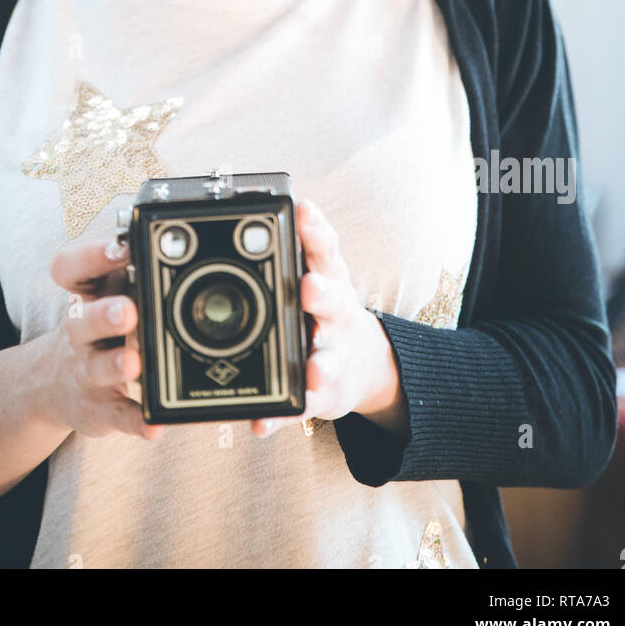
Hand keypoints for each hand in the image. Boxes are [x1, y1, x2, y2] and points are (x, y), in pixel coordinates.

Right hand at [46, 233, 164, 441]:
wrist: (48, 385)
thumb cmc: (96, 328)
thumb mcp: (105, 294)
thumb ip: (134, 272)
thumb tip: (182, 245)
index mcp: (87, 294)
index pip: (72, 268)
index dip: (92, 256)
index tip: (119, 247)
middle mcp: (81, 331)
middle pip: (83, 319)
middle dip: (105, 314)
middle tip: (127, 310)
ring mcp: (86, 371)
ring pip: (98, 368)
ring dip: (116, 365)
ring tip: (134, 362)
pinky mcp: (97, 409)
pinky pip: (118, 416)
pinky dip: (136, 421)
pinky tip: (154, 425)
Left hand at [250, 199, 407, 439]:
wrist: (362, 362)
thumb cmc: (321, 308)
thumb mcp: (315, 271)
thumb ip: (295, 245)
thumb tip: (268, 203)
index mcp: (326, 277)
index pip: (324, 247)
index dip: (315, 229)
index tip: (303, 210)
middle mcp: (334, 313)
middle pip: (332, 299)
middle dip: (320, 293)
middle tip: (308, 287)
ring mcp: (333, 355)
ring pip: (327, 357)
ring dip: (319, 363)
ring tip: (313, 370)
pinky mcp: (324, 395)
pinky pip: (301, 408)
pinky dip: (281, 415)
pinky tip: (261, 422)